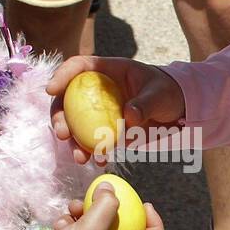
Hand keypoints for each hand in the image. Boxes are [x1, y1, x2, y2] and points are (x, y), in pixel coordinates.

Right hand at [47, 56, 186, 165]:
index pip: (78, 67)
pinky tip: (101, 162)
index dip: (61, 76)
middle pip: (67, 99)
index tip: (51, 90)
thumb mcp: (160, 94)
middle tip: (62, 134)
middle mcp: (96, 90)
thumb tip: (129, 116)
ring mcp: (98, 111)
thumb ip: (145, 103)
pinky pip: (92, 141)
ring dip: (73, 142)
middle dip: (59, 117)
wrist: (177, 110)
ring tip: (80, 158)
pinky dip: (93, 153)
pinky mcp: (105, 130)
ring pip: (75, 125)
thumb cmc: (168, 92)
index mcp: (106, 71)